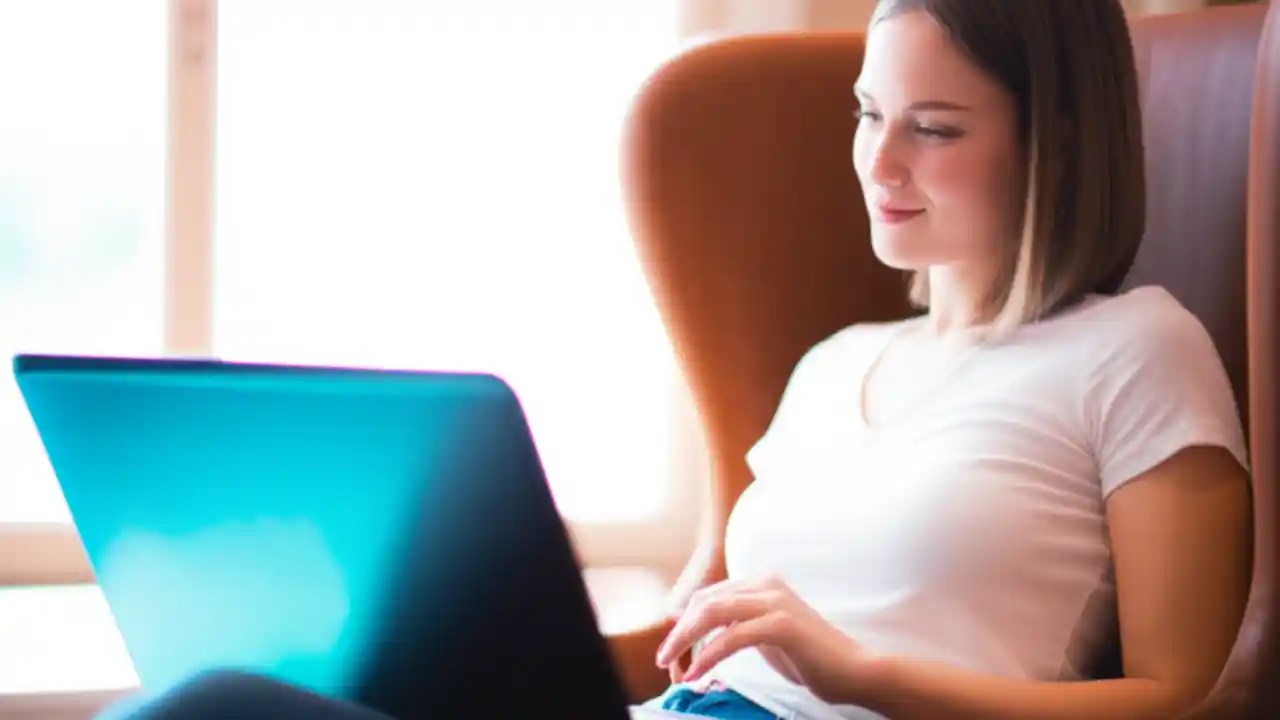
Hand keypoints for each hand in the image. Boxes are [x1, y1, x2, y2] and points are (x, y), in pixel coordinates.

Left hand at [653, 575, 871, 703]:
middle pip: (703, 601)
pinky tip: (697, 674)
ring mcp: (774, 600)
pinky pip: (731, 637)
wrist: (855, 670)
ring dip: (685, 642)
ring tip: (671, 667)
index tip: (672, 651)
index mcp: (761, 582)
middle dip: (679, 633)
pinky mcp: (781, 624)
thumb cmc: (811, 657)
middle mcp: (765, 583)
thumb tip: (699, 627)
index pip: (707, 596)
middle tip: (664, 660)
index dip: (683, 623)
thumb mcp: (765, 634)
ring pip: (711, 614)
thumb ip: (737, 624)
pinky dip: (708, 657)